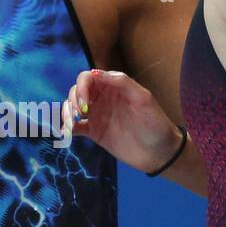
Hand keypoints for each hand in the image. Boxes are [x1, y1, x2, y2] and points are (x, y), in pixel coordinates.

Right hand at [63, 67, 180, 173]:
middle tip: (80, 114)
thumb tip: (94, 73)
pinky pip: (74, 126)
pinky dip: (67, 127)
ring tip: (72, 124)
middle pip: (77, 90)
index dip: (82, 87)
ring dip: (66, 112)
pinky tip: (67, 132)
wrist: (159, 153)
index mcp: (113, 86)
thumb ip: (121, 82)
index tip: (84, 103)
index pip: (88, 78)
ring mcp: (97, 115)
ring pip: (71, 106)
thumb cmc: (155, 123)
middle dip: (73, 99)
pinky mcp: (93, 132)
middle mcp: (102, 97)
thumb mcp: (143, 98)